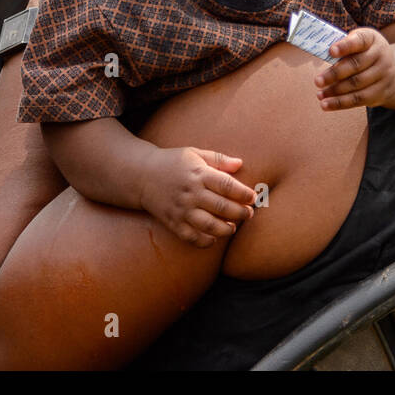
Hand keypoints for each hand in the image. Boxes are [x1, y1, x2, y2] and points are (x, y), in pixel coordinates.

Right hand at [138, 147, 255, 247]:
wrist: (141, 175)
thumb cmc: (172, 162)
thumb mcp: (194, 153)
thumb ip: (218, 159)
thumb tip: (240, 164)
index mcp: (198, 174)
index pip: (227, 185)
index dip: (243, 193)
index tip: (253, 197)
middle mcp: (191, 193)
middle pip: (222, 207)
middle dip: (240, 212)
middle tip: (249, 214)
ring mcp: (181, 210)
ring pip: (209, 225)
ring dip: (226, 229)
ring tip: (233, 227)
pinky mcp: (173, 222)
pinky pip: (191, 237)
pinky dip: (205, 241)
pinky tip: (214, 238)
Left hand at [315, 27, 394, 109]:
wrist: (391, 73)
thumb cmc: (364, 55)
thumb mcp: (359, 45)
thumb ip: (343, 48)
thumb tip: (323, 56)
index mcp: (371, 39)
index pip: (359, 40)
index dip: (345, 46)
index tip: (331, 51)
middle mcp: (381, 55)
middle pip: (356, 65)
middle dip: (335, 74)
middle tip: (317, 81)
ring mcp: (384, 74)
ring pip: (357, 84)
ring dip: (335, 91)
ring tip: (319, 94)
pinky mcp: (382, 92)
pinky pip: (359, 99)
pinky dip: (341, 103)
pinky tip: (326, 104)